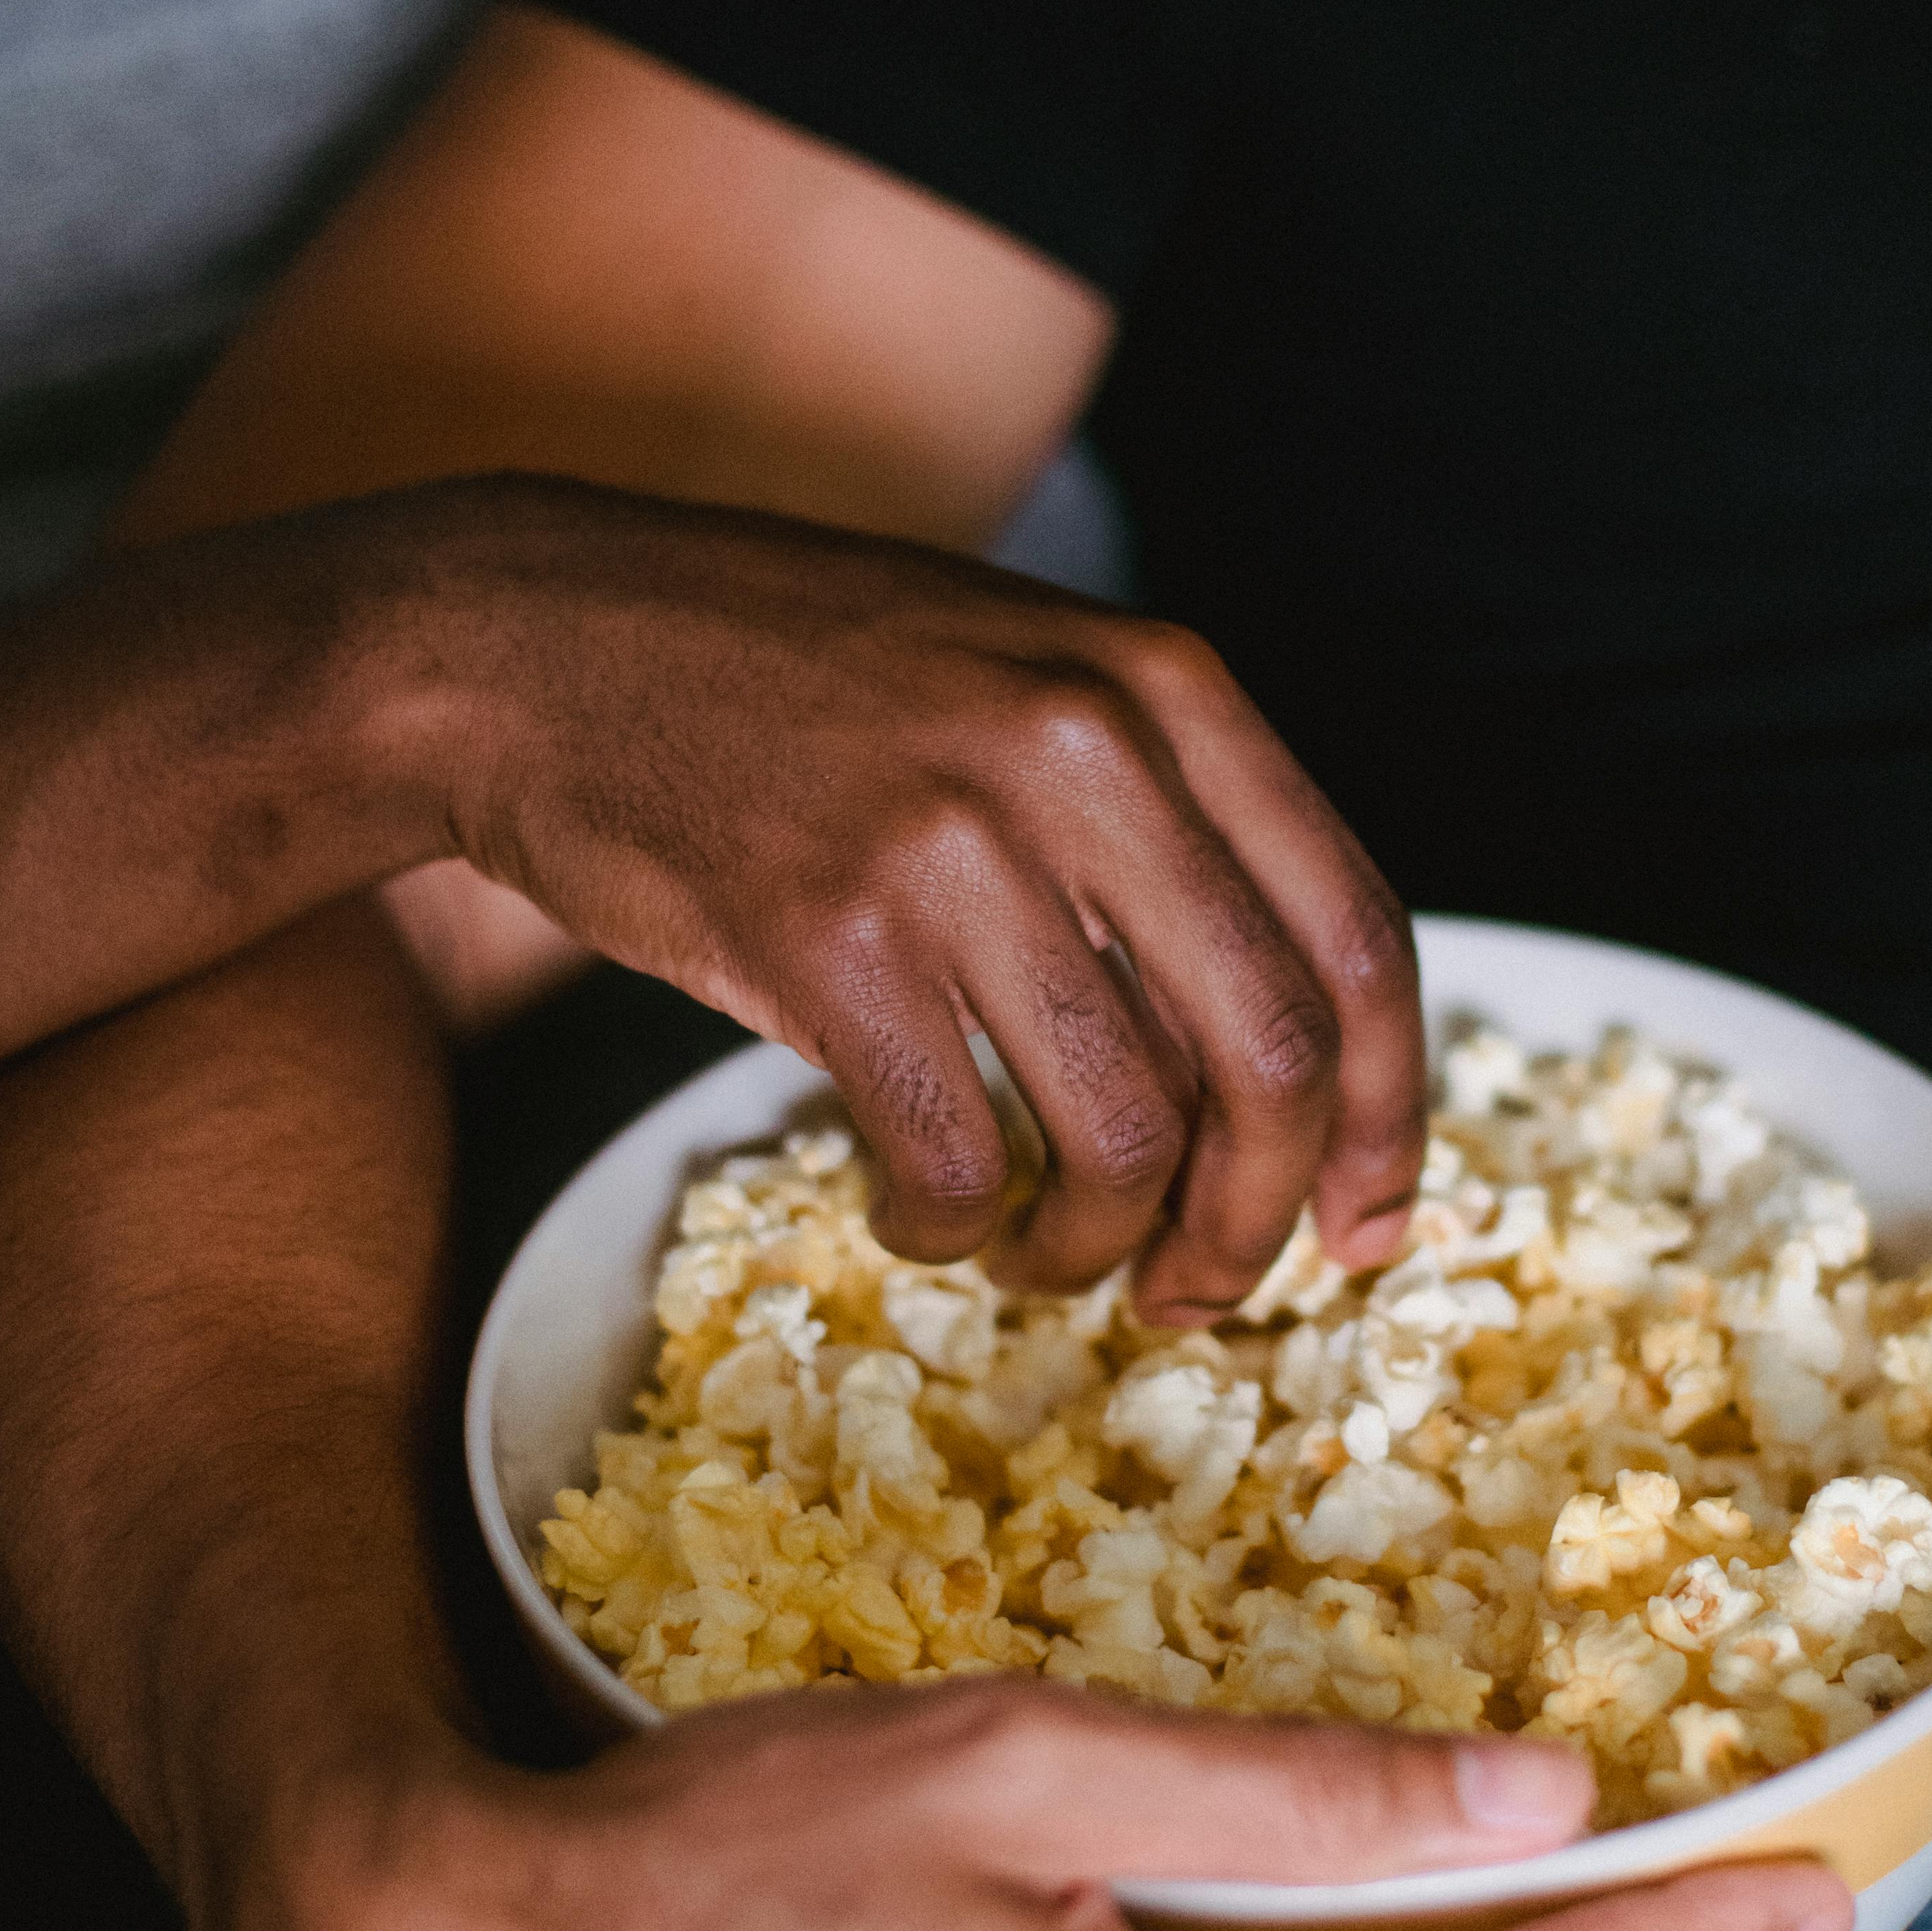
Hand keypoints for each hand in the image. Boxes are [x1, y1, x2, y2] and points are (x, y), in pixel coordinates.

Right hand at [421, 478, 1423, 1318]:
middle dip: (1257, 1217)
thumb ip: (1166, 822)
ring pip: (1121, 1133)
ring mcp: (953, 845)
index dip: (1391, 1113)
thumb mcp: (1027, 680)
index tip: (1371, 1222)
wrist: (541, 641)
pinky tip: (924, 1216)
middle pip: (1268, 1058)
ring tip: (1049, 1257)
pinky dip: (953, 1229)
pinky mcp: (822, 938)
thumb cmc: (794, 684)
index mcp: (1165, 688)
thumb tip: (1282, 1060)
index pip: (1358, 936)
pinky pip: (952, 1157)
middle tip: (1208, 1288)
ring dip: (1100, 1246)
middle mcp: (1085, 752)